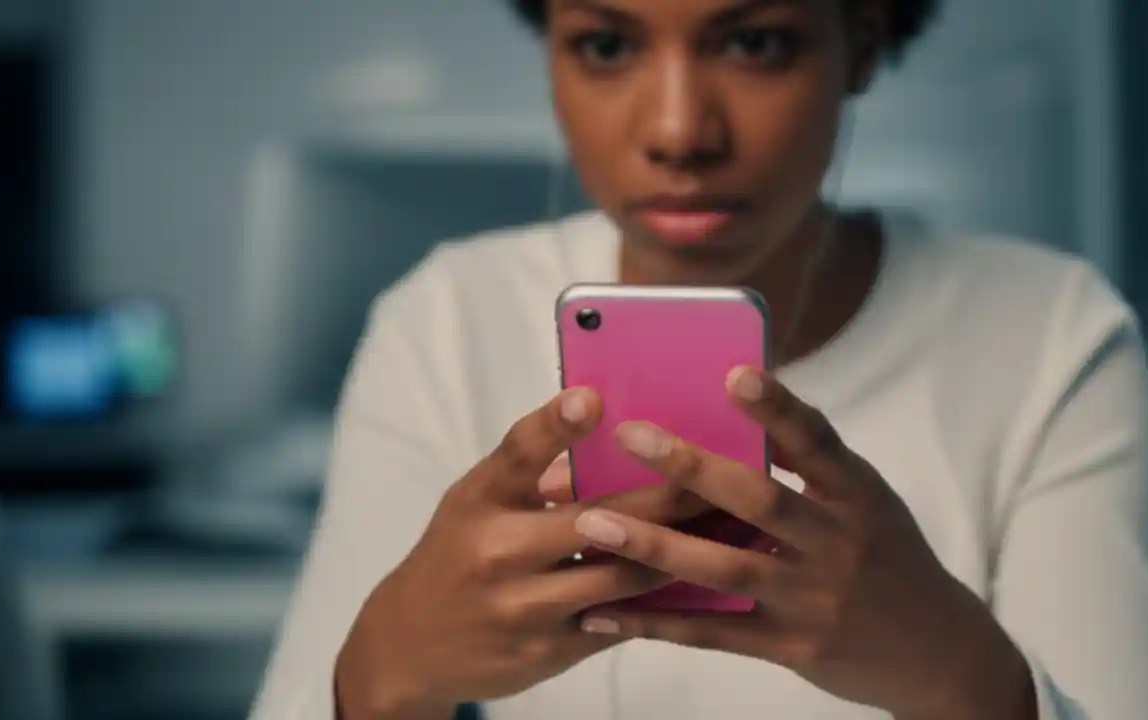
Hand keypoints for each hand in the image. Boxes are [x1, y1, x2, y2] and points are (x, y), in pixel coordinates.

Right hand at [334, 387, 710, 719]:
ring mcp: (523, 607)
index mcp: (479, 500)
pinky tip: (706, 579)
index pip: (517, 454)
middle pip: (596, 517)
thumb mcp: (476, 502)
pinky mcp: (547, 651)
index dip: (554, 424)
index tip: (593, 398)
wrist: (410, 645)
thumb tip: (609, 437)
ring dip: (683, 549)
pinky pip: (619, 621)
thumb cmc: (457, 553)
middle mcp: (498, 552)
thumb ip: (531, 471)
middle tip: (724, 470)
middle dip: (669, 495)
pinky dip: (663, 599)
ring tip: (736, 525)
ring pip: (620, 575)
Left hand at [568, 367, 1036, 719]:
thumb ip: (808, 462)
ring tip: (592, 523)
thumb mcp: (866, 499)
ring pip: (724, 568)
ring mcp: (812, 598)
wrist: (938, 651)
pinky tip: (603, 610)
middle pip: (758, 501)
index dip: (776, 406)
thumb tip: (739, 405)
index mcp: (856, 494)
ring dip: (653, 546)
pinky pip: (713, 633)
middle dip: (691, 467)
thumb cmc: (886, 555)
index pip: (815, 441)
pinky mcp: (791, 646)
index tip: (734, 373)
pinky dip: (655, 621)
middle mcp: (837, 543)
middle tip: (629, 435)